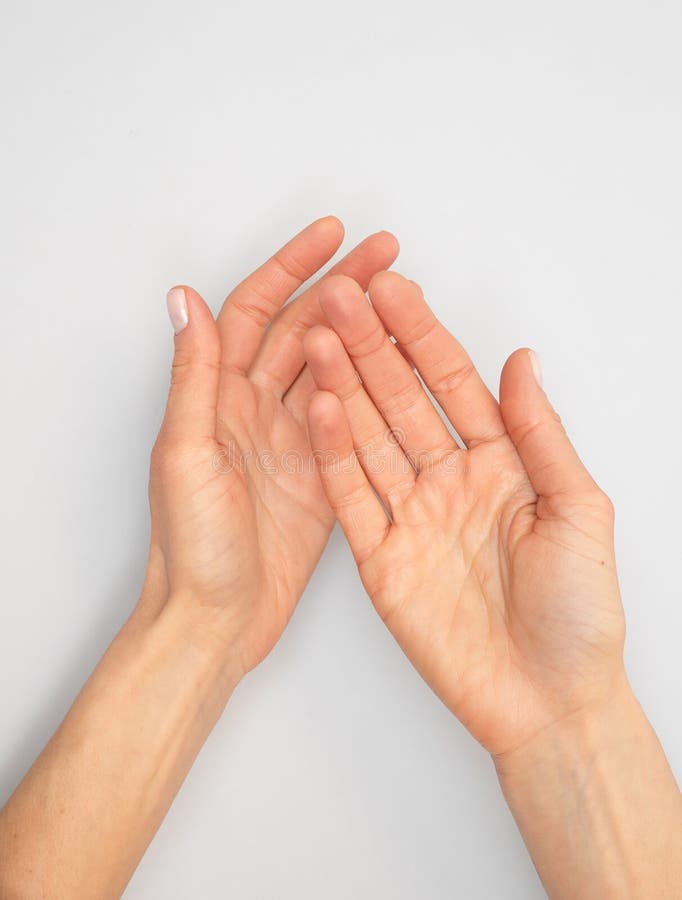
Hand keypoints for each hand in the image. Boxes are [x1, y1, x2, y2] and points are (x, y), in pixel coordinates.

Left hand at [145, 218, 398, 675]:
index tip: (331, 237)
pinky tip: (403, 366)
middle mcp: (253, 411)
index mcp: (216, 398)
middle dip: (343, 289)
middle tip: (388, 255)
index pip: (254, 311)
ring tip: (404, 300)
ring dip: (364, 332)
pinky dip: (376, 390)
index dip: (291, 268)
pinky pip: (351, 420)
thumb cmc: (190, 548)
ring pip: (332, 369)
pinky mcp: (320, 473)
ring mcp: (290, 440)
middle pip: (301, 331)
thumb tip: (183, 299)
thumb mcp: (186, 454)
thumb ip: (193, 377)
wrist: (215, 620)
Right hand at [304, 271, 624, 755]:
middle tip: (340, 298)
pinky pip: (352, 497)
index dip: (421, 335)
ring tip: (317, 339)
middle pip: (401, 401)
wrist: (548, 700)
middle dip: (371, 347)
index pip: (452, 383)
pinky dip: (334, 454)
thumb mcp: (578, 510)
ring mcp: (411, 517)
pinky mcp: (381, 559)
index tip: (392, 288)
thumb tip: (522, 362)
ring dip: (343, 389)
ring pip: (369, 439)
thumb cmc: (578, 614)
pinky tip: (319, 409)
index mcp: (501, 464)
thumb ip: (541, 435)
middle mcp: (450, 482)